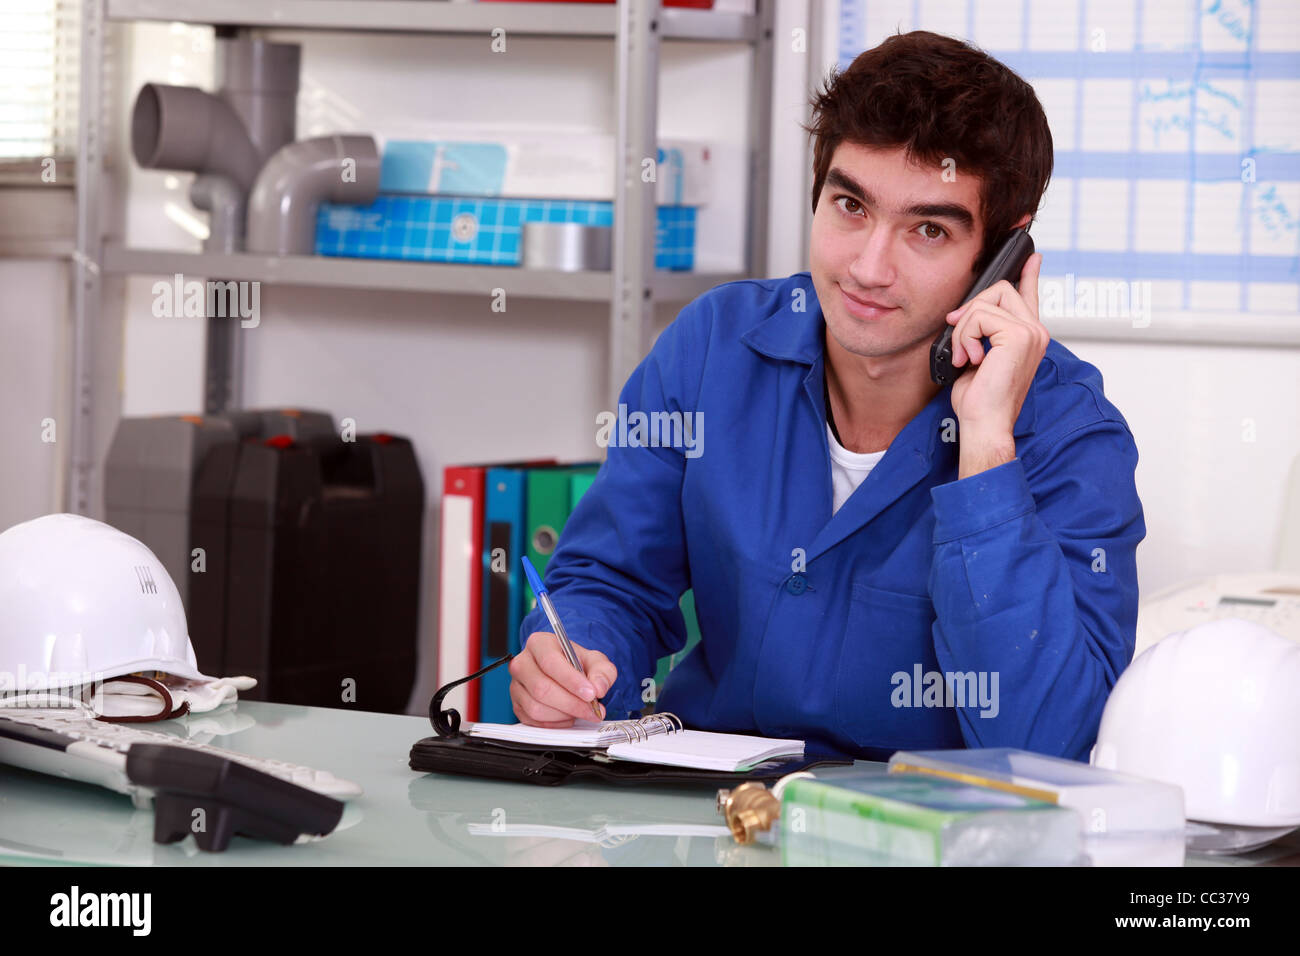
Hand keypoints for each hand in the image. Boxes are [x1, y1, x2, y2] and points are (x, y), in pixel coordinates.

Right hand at [509, 632, 617, 726]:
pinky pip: (533, 721)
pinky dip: (555, 723)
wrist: (566, 672)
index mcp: (539, 643)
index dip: (571, 681)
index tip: (591, 694)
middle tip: (592, 710)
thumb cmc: (577, 664)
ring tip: (580, 711)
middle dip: (571, 704)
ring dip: (564, 715)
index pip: (550, 662)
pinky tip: (567, 716)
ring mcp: (516, 685)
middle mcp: (522, 663)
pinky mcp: (516, 705)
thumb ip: (602, 672)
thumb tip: (599, 687)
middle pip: (541, 688)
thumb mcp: (596, 661)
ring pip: (536, 708)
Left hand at [944, 252, 1047, 437]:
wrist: (984, 423)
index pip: (1030, 296)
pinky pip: (980, 317)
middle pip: (1000, 290)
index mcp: (1028, 336)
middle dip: (970, 311)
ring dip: (963, 329)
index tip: (1031, 257)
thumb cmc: (979, 399)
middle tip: (958, 339)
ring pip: (987, 302)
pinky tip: (969, 359)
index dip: (1029, 274)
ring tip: (964, 357)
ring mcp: (1031, 332)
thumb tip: (962, 312)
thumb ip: (979, 332)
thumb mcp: (976, 357)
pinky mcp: (1019, 336)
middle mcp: (1036, 332)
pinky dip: (964, 337)